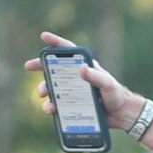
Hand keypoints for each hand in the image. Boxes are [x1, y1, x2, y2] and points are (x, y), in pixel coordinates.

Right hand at [25, 32, 142, 131]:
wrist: (123, 115)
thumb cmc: (117, 96)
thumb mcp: (108, 84)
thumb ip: (96, 76)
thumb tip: (81, 68)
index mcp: (84, 67)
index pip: (68, 51)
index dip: (55, 43)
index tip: (43, 36)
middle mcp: (76, 77)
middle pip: (54, 69)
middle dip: (40, 67)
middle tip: (29, 67)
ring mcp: (74, 91)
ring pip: (55, 88)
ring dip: (46, 91)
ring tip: (44, 98)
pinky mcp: (75, 105)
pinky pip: (60, 104)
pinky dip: (53, 107)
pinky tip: (51, 111)